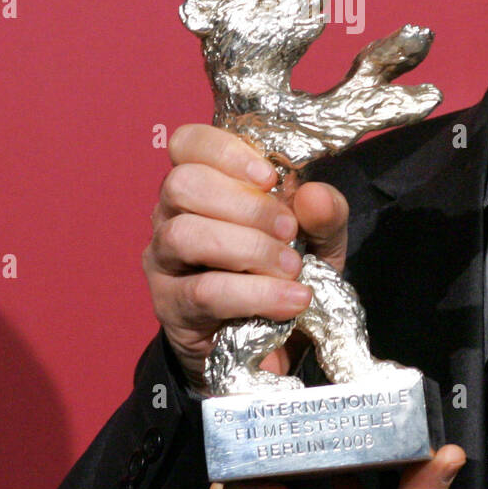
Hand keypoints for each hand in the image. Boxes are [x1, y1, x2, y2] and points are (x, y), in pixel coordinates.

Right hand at [143, 123, 349, 390]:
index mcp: (204, 181)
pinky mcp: (170, 306)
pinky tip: (289, 300)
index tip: (270, 177)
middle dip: (245, 205)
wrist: (273, 345)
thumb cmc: (285, 273)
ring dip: (248, 249)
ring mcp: (163, 260)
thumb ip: (323, 213)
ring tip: (291, 269)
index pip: (189, 143)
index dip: (226, 151)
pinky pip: (203, 291)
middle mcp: (171, 213)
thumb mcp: (318, 238)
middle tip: (289, 231)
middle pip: (183, 184)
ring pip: (185, 235)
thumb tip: (315, 194)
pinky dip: (254, 293)